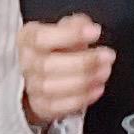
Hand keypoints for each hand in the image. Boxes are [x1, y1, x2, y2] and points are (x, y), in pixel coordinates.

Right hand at [17, 13, 115, 132]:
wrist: (40, 75)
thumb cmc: (54, 49)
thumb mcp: (63, 29)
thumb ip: (75, 25)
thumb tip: (87, 27)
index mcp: (28, 39)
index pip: (41, 38)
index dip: (70, 35)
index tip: (95, 32)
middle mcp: (26, 63)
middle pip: (47, 65)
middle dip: (82, 62)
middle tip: (107, 56)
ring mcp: (31, 87)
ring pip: (52, 88)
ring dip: (84, 80)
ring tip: (104, 71)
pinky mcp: (41, 106)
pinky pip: (58, 107)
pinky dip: (81, 98)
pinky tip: (97, 88)